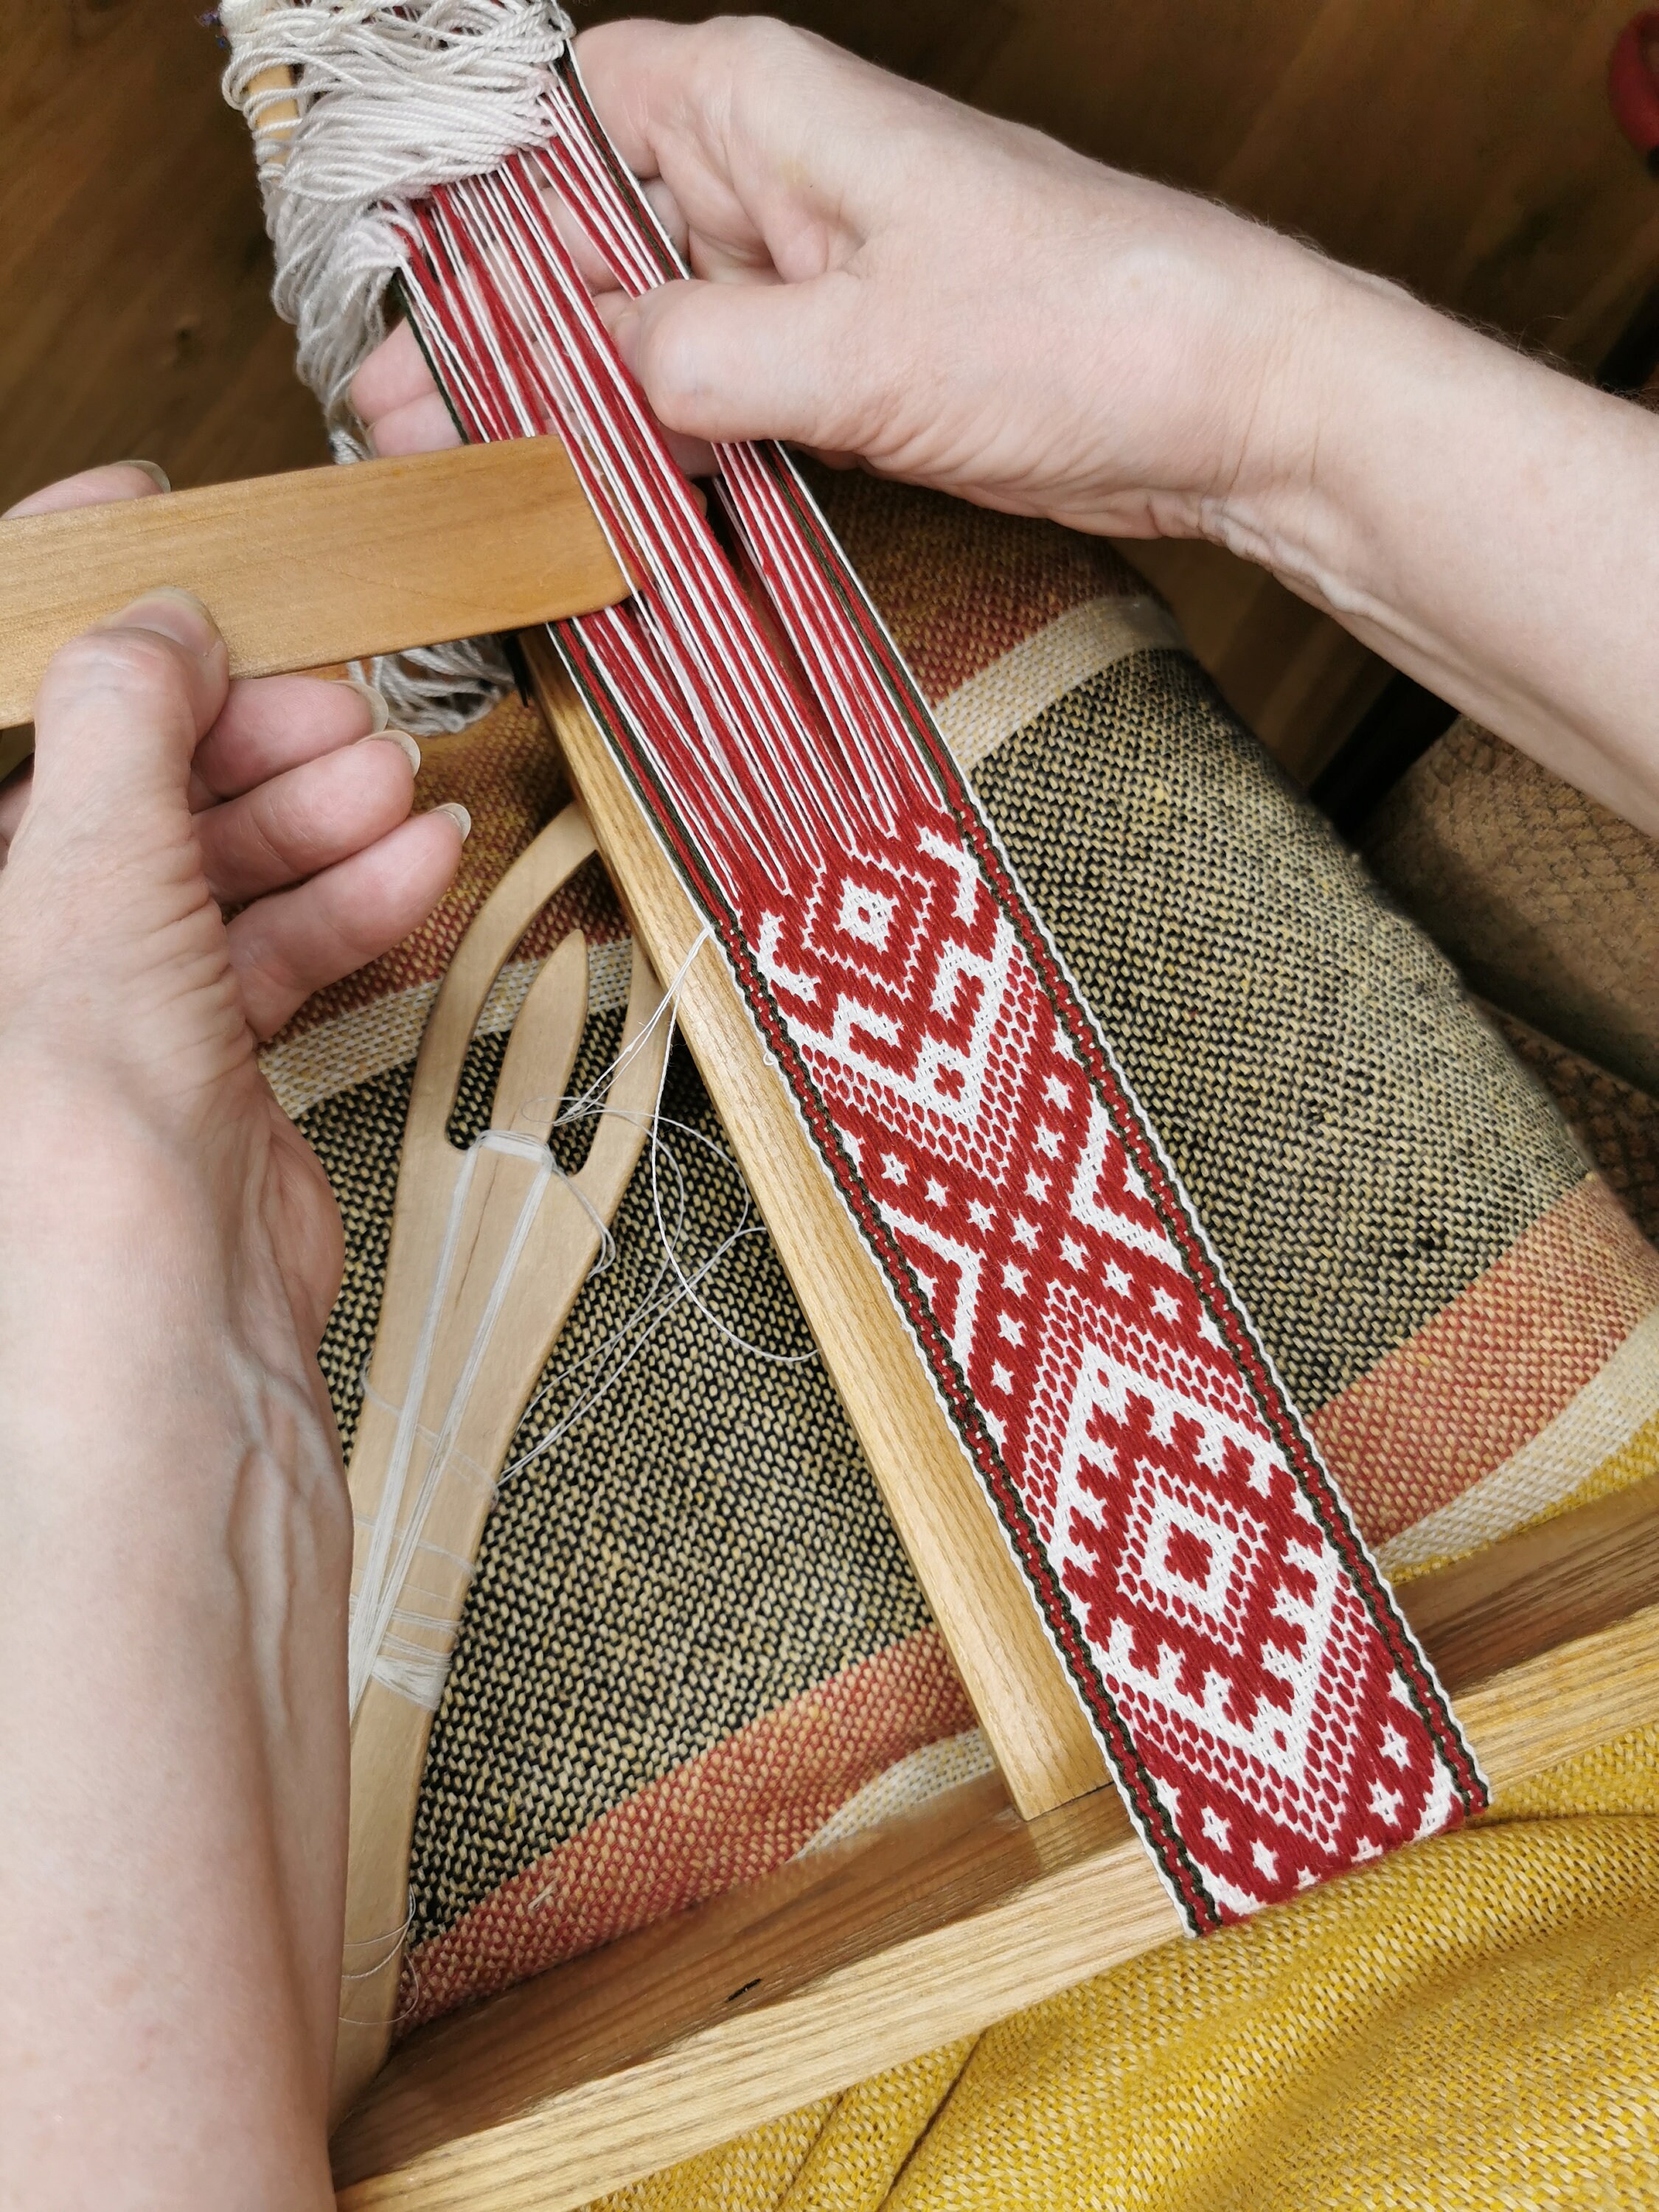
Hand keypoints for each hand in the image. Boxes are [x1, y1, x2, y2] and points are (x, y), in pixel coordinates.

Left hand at [0, 462, 463, 2203]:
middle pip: (92, 785)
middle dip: (220, 723)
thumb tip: (150, 626)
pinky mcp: (193, 1104)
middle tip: (327, 682)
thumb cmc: (69, 1226)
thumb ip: (122, 754)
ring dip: (303, 816)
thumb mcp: (81, 922)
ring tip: (396, 779)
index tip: (156, 517)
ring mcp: (82, 1045)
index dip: (53, 599)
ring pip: (192, 876)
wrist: (168, 1468)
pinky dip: (340, 915)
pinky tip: (413, 873)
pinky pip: (266, 968)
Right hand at [353, 16, 1333, 540]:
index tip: (405, 321)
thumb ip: (684, 357)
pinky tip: (597, 515)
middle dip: (499, 343)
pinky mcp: (838, 361)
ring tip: (475, 492)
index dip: (466, 218)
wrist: (1229, 404)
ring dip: (569, 414)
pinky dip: (660, 455)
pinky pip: (711, 398)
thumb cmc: (1082, 330)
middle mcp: (766, 170)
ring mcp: (801, 272)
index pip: (550, 127)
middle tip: (410, 442)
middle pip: (579, 240)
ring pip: (639, 331)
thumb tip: (554, 379)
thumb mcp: (856, 348)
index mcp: (755, 104)